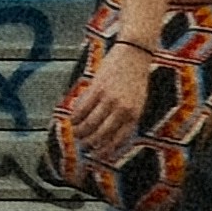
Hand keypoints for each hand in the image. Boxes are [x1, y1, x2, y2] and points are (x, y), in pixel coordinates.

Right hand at [47, 32, 148, 167]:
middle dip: (91, 143)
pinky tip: (73, 120)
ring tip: (77, 134)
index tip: (99, 155)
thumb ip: (127, 116)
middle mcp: (122, 109)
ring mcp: (109, 99)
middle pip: (102, 134)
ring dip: (81, 132)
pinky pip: (82, 108)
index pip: (118, 139)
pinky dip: (76, 116)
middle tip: (84, 147)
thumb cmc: (136, 79)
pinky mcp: (97, 89)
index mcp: (134, 114)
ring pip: (90, 123)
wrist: (134, 55)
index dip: (106, 150)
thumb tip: (111, 134)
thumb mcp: (138, 100)